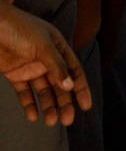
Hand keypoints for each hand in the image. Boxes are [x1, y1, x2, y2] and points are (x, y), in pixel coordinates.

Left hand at [0, 0, 91, 125]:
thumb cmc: (18, 28)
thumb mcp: (42, 45)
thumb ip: (56, 66)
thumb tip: (70, 86)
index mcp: (58, 47)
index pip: (74, 70)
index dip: (81, 88)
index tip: (86, 106)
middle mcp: (46, 58)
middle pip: (59, 84)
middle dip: (64, 102)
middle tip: (67, 120)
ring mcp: (30, 67)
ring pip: (43, 91)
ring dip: (48, 106)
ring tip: (51, 122)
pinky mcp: (15, 74)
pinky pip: (25, 92)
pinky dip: (29, 104)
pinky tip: (33, 116)